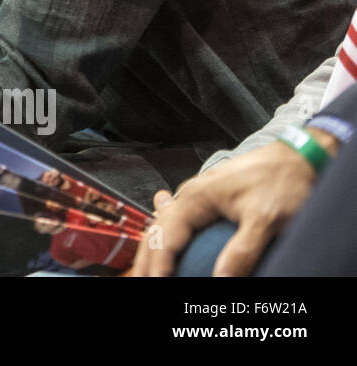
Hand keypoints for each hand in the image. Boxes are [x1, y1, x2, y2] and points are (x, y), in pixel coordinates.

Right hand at [127, 131, 334, 276]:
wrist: (298, 156)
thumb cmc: (282, 181)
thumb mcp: (264, 219)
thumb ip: (241, 250)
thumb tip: (221, 279)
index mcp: (195, 198)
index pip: (165, 238)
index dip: (158, 266)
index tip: (157, 284)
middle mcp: (189, 196)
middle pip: (156, 232)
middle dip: (145, 261)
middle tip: (142, 282)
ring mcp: (197, 196)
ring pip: (162, 227)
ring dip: (152, 250)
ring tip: (146, 270)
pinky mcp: (208, 200)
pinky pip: (176, 222)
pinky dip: (165, 238)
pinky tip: (168, 246)